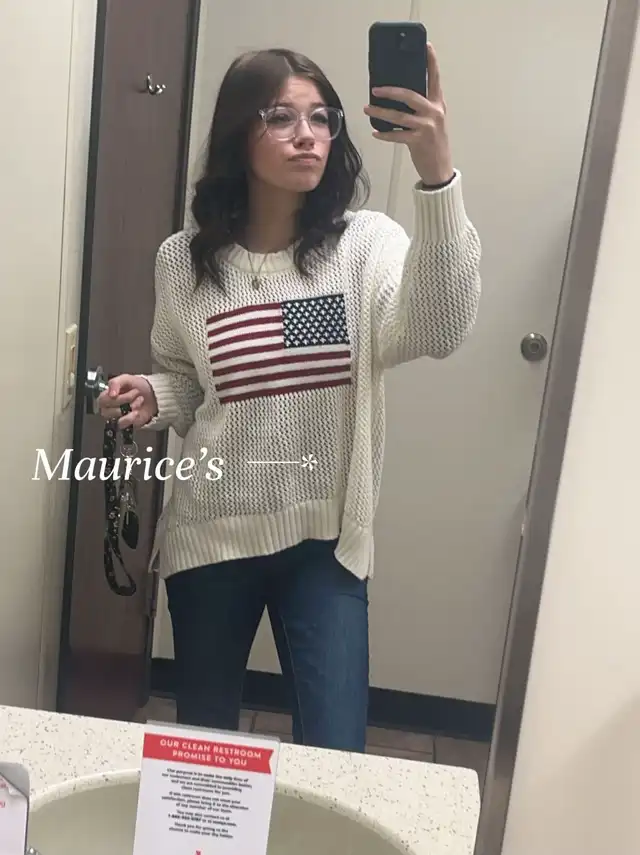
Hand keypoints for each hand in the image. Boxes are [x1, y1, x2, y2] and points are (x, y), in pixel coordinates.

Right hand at [97, 374, 157, 428]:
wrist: (153, 395)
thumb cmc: (138, 386)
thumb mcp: (126, 378)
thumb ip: (116, 383)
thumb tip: (110, 394)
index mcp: (107, 396)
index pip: (101, 400)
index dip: (110, 398)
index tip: (116, 394)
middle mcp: (110, 407)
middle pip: (107, 410)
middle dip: (124, 399)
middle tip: (135, 392)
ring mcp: (117, 416)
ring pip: (115, 416)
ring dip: (129, 407)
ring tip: (139, 400)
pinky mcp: (125, 423)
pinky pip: (122, 424)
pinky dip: (130, 418)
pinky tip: (136, 412)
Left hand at [364, 42, 453, 186]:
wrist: (440, 168)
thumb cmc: (433, 143)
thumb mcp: (432, 120)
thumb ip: (420, 107)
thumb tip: (397, 97)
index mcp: (438, 104)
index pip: (435, 78)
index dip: (431, 62)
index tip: (426, 46)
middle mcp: (434, 113)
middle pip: (410, 95)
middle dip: (390, 91)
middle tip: (375, 89)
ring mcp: (427, 127)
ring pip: (399, 116)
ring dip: (380, 113)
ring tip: (368, 109)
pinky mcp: (418, 141)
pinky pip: (397, 135)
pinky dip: (384, 134)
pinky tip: (375, 132)